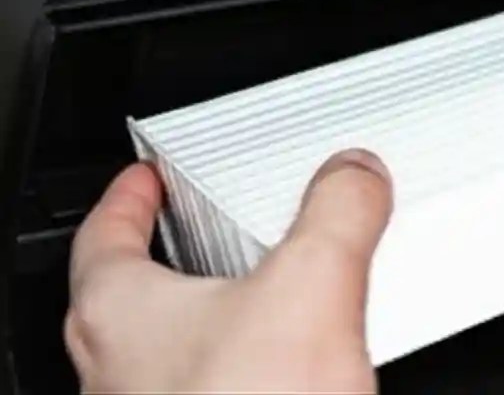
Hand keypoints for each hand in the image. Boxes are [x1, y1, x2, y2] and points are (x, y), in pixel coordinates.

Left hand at [65, 149, 392, 393]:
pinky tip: (290, 381)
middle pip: (125, 300)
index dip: (128, 199)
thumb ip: (337, 213)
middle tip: (199, 236)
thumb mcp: (312, 285)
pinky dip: (238, 377)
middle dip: (167, 263)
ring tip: (265, 306)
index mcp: (121, 315)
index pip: (104, 238)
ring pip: (162, 357)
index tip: (142, 181)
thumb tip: (353, 174)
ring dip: (205, 326)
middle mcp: (117, 376)